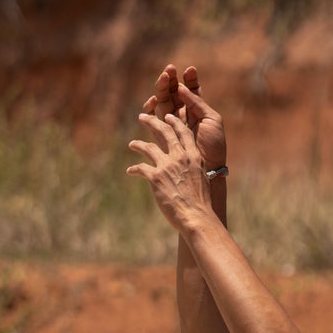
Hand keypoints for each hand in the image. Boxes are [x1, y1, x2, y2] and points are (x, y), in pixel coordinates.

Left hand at [128, 112, 211, 230]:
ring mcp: (167, 165)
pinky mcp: (155, 177)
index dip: (174, 122)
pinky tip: (130, 171)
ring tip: (132, 144)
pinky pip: (140, 168)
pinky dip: (134, 169)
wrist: (196, 216)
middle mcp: (180, 156)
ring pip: (148, 147)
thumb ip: (193, 169)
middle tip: (143, 117)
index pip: (183, 132)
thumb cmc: (201, 203)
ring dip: (138, 144)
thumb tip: (188, 169)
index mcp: (193, 156)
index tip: (168, 117)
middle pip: (164, 132)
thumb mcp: (202, 180)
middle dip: (152, 122)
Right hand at [142, 63, 225, 169]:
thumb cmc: (214, 145)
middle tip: (170, 69)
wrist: (208, 168)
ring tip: (163, 78)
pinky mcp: (162, 134)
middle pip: (174, 92)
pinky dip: (151, 108)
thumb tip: (181, 87)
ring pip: (163, 101)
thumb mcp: (211, 120)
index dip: (190, 79)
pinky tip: (153, 101)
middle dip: (171, 80)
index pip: (191, 90)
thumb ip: (197, 103)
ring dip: (161, 89)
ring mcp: (172, 124)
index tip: (190, 70)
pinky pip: (152, 117)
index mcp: (198, 110)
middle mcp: (184, 115)